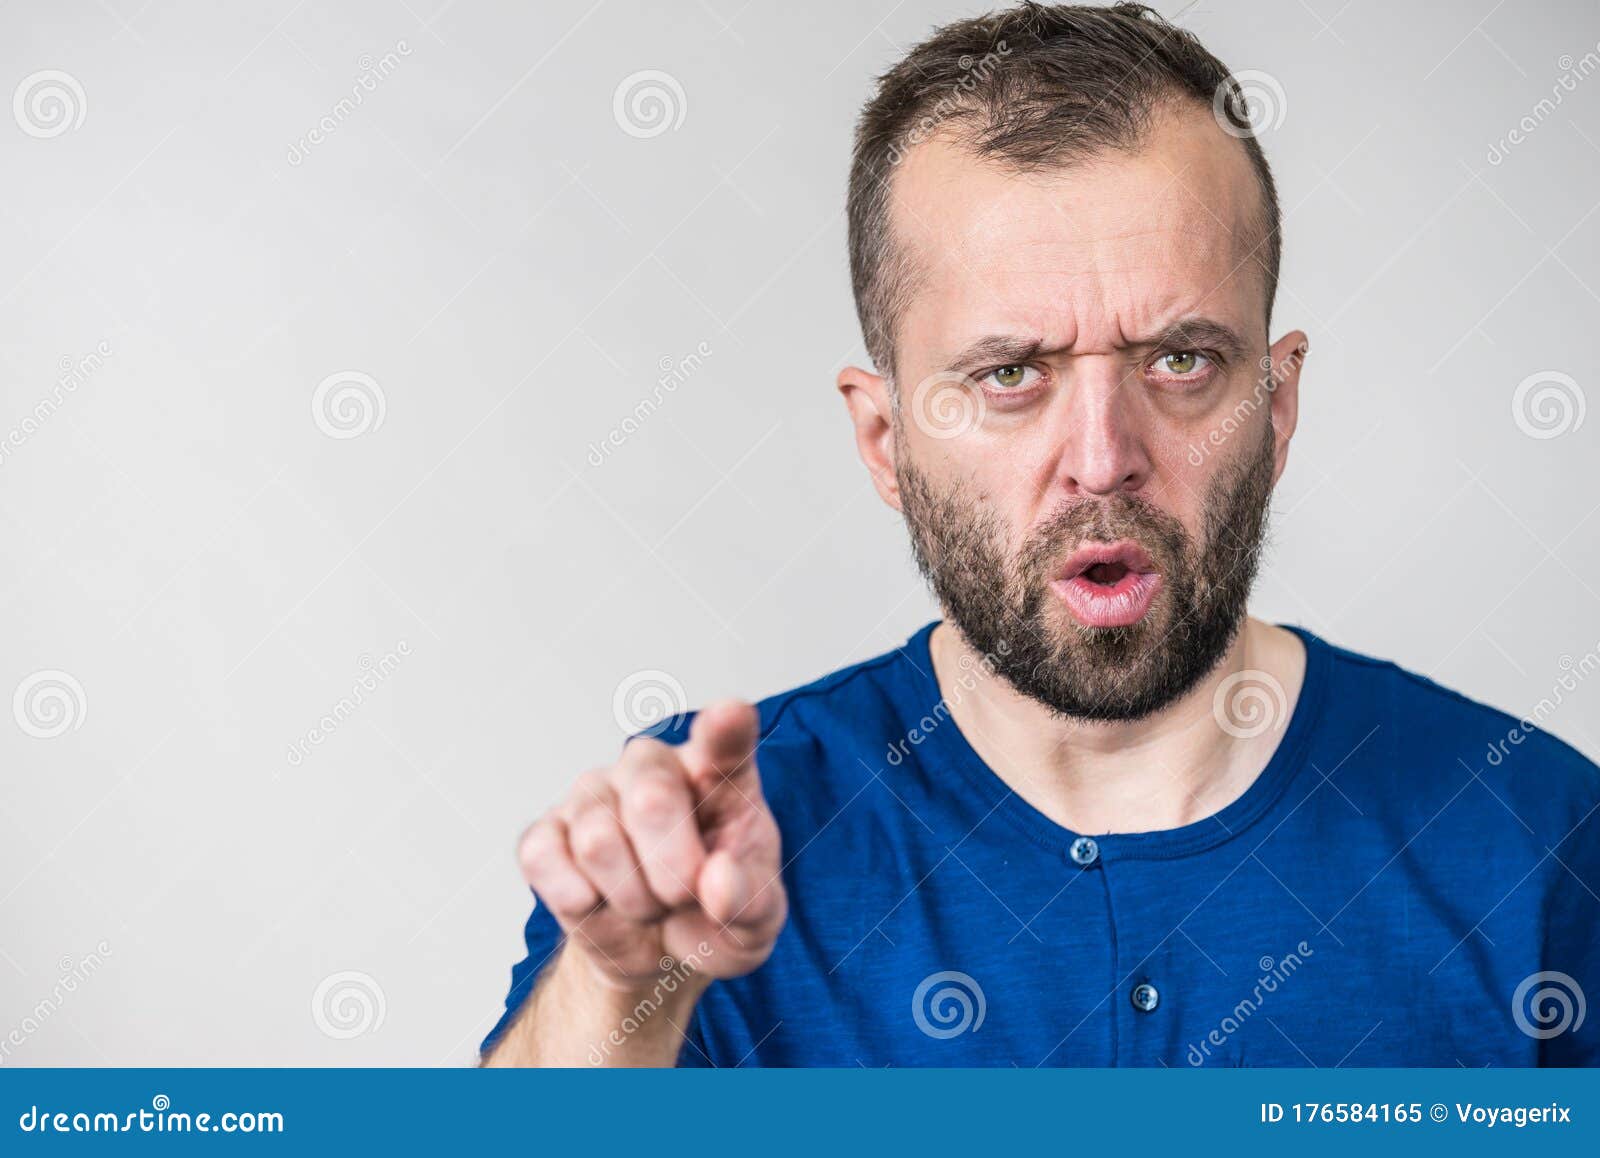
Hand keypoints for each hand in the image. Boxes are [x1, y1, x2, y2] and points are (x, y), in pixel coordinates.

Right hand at [517, 700, 786, 989]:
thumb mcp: (754, 922)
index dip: (725, 728)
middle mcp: (653, 766)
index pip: (725, 741)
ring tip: (648, 905)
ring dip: (630, 898)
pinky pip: (541, 856)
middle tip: (685, 897)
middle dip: (673, 871)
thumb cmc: (713, 914)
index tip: (730, 716)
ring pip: (597, 841)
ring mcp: (594, 792)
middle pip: (651, 796)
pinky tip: (596, 900)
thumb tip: (718, 880)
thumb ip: (747, 901)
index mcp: (718, 776)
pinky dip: (575, 898)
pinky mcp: (546, 829)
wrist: (658, 953)